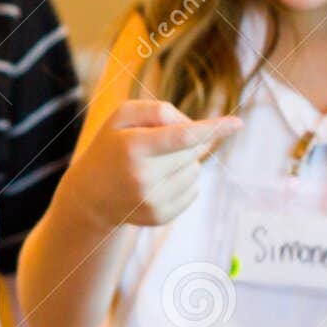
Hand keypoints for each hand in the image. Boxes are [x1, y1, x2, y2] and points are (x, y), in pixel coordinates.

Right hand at [60, 100, 241, 231]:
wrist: (89, 196)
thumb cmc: (111, 146)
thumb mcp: (121, 116)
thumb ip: (157, 109)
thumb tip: (195, 127)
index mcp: (132, 147)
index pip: (182, 137)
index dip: (212, 129)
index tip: (238, 124)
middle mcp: (142, 177)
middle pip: (191, 151)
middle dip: (185, 142)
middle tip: (157, 144)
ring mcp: (152, 201)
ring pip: (195, 171)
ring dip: (183, 163)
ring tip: (154, 166)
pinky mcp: (160, 217)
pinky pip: (193, 191)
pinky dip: (182, 182)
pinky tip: (158, 183)